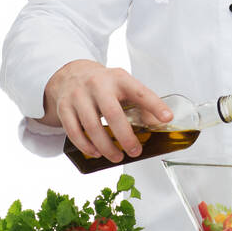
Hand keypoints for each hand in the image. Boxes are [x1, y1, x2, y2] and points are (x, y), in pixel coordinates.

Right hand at [42, 60, 171, 163]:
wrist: (71, 74)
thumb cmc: (103, 84)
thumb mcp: (124, 86)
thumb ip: (141, 104)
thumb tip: (159, 124)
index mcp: (118, 78)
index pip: (139, 91)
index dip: (154, 105)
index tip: (167, 118)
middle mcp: (98, 85)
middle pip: (112, 113)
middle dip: (125, 136)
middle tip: (135, 151)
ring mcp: (78, 95)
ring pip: (91, 126)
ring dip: (106, 146)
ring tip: (117, 157)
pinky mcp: (64, 107)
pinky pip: (74, 131)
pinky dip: (86, 146)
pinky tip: (96, 152)